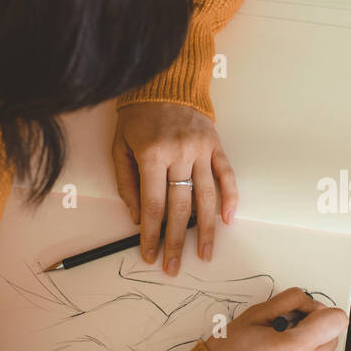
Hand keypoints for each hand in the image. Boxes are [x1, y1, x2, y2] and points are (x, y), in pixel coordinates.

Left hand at [111, 102, 238, 275]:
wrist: (165, 83)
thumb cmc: (138, 117)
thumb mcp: (120, 147)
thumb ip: (127, 183)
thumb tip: (139, 218)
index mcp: (151, 155)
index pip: (153, 205)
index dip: (151, 234)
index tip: (149, 255)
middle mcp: (179, 154)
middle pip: (179, 207)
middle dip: (175, 241)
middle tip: (173, 266)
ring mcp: (201, 150)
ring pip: (206, 197)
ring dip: (205, 230)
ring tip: (204, 254)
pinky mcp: (216, 146)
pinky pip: (227, 175)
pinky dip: (230, 198)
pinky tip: (228, 220)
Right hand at [204, 288, 348, 350]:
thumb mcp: (255, 314)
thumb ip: (290, 301)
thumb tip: (310, 304)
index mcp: (294, 347)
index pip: (337, 320)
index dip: (322, 311)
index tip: (304, 313)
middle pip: (332, 337)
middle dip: (315, 328)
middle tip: (286, 328)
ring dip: (308, 345)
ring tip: (278, 346)